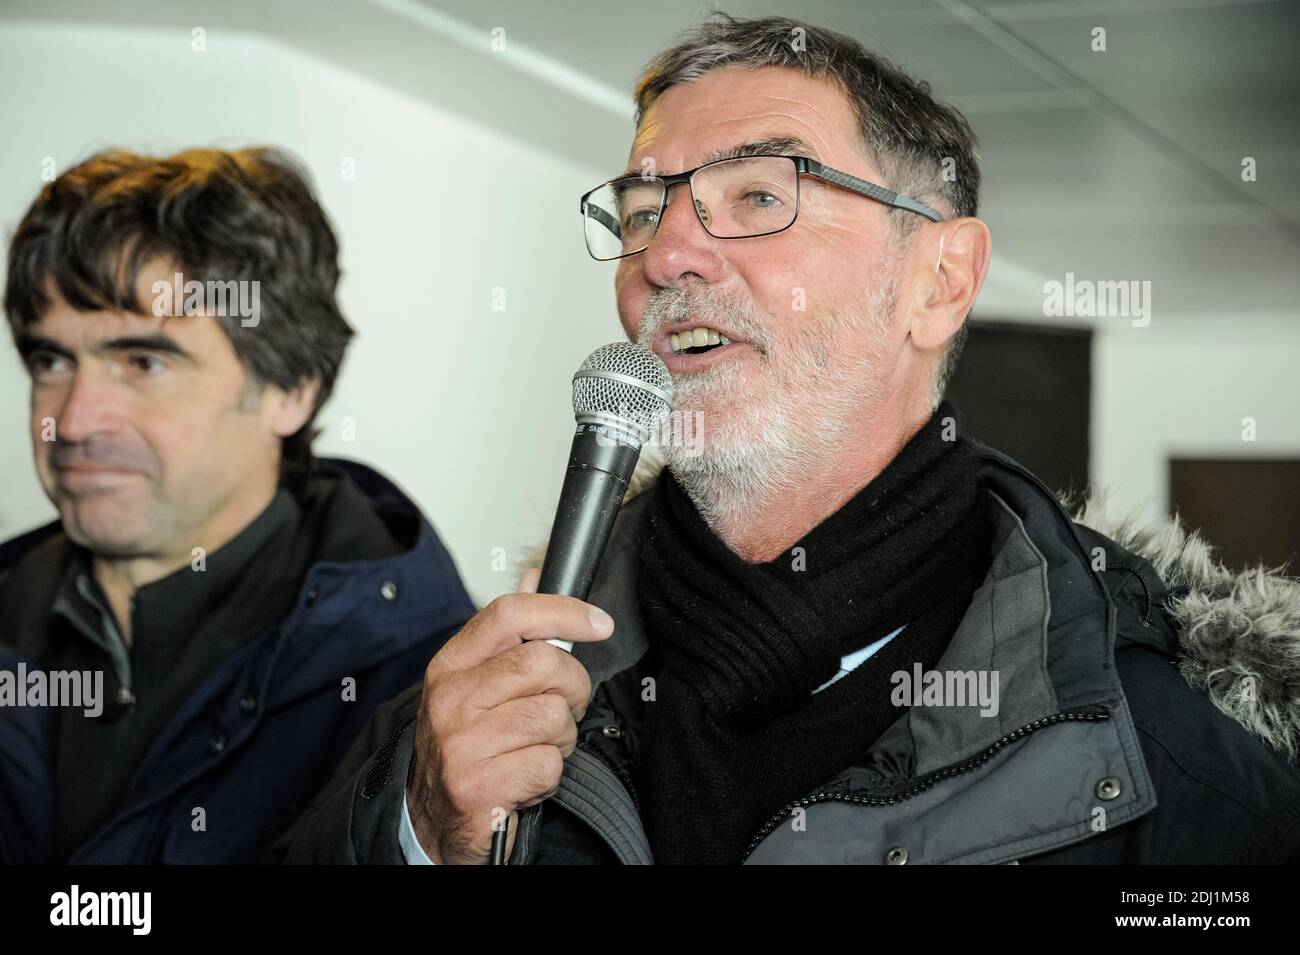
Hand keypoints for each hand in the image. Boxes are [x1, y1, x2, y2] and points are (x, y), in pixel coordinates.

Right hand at [404, 568, 612, 863]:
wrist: (431, 819)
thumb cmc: (466, 745)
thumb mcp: (477, 684)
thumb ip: (509, 634)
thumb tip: (535, 574)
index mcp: (451, 665)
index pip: (508, 614)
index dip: (562, 611)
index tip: (599, 623)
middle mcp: (450, 699)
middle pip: (543, 664)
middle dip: (573, 688)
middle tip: (564, 708)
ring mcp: (459, 743)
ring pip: (552, 716)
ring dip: (561, 737)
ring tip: (536, 747)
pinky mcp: (476, 786)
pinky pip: (548, 764)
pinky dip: (550, 774)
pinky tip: (525, 777)